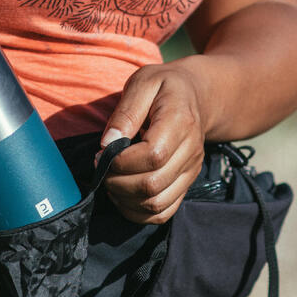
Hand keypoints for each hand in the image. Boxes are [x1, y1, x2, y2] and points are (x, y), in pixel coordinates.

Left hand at [98, 61, 209, 223]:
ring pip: (156, 204)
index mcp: (180, 122)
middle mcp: (191, 151)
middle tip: (101, 168)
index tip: (102, 153)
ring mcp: (190, 171)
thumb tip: (108, 144)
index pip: (153, 155)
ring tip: (111, 181)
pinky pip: (163, 213)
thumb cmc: (164, 87)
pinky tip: (123, 195)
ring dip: (125, 200)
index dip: (121, 161)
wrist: (195, 96)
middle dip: (117, 182)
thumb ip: (125, 112)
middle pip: (153, 185)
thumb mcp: (142, 83)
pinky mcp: (186, 184)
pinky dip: (137, 212)